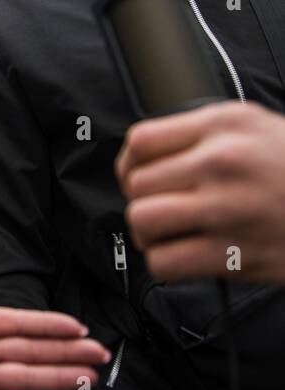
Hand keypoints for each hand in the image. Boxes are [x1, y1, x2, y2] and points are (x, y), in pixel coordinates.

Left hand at [117, 101, 284, 284]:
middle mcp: (222, 162)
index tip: (139, 177)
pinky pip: (165, 262)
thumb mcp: (258, 127)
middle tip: (162, 209)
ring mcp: (227, 209)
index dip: (131, 164)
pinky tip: (184, 257)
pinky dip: (166, 264)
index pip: (141, 141)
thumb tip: (149, 154)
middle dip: (142, 200)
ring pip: (143, 221)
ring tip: (168, 235)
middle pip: (137, 184)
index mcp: (224, 125)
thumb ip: (203, 133)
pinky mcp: (235, 254)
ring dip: (149, 234)